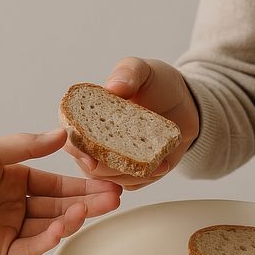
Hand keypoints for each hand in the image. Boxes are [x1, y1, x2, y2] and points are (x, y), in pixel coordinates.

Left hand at [0, 129, 121, 254]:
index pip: (54, 182)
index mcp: (9, 177)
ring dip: (71, 218)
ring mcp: (5, 229)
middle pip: (57, 204)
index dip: (81, 183)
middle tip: (114, 200)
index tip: (108, 183)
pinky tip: (64, 226)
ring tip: (92, 211)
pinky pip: (29, 246)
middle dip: (86, 202)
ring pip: (48, 225)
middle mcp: (11, 203)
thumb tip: (62, 135)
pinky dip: (48, 238)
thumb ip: (26, 146)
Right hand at [64, 57, 199, 189]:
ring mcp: (111, 160)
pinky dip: (145, 178)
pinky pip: (131, 184)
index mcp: (86, 117)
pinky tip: (161, 165)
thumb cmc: (156, 84)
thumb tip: (113, 87)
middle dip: (109, 169)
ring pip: (109, 179)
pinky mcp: (130, 172)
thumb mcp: (143, 70)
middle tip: (132, 162)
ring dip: (131, 174)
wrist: (184, 104)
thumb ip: (128, 73)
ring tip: (156, 161)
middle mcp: (94, 141)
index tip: (91, 158)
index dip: (76, 150)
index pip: (71, 137)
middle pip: (88, 165)